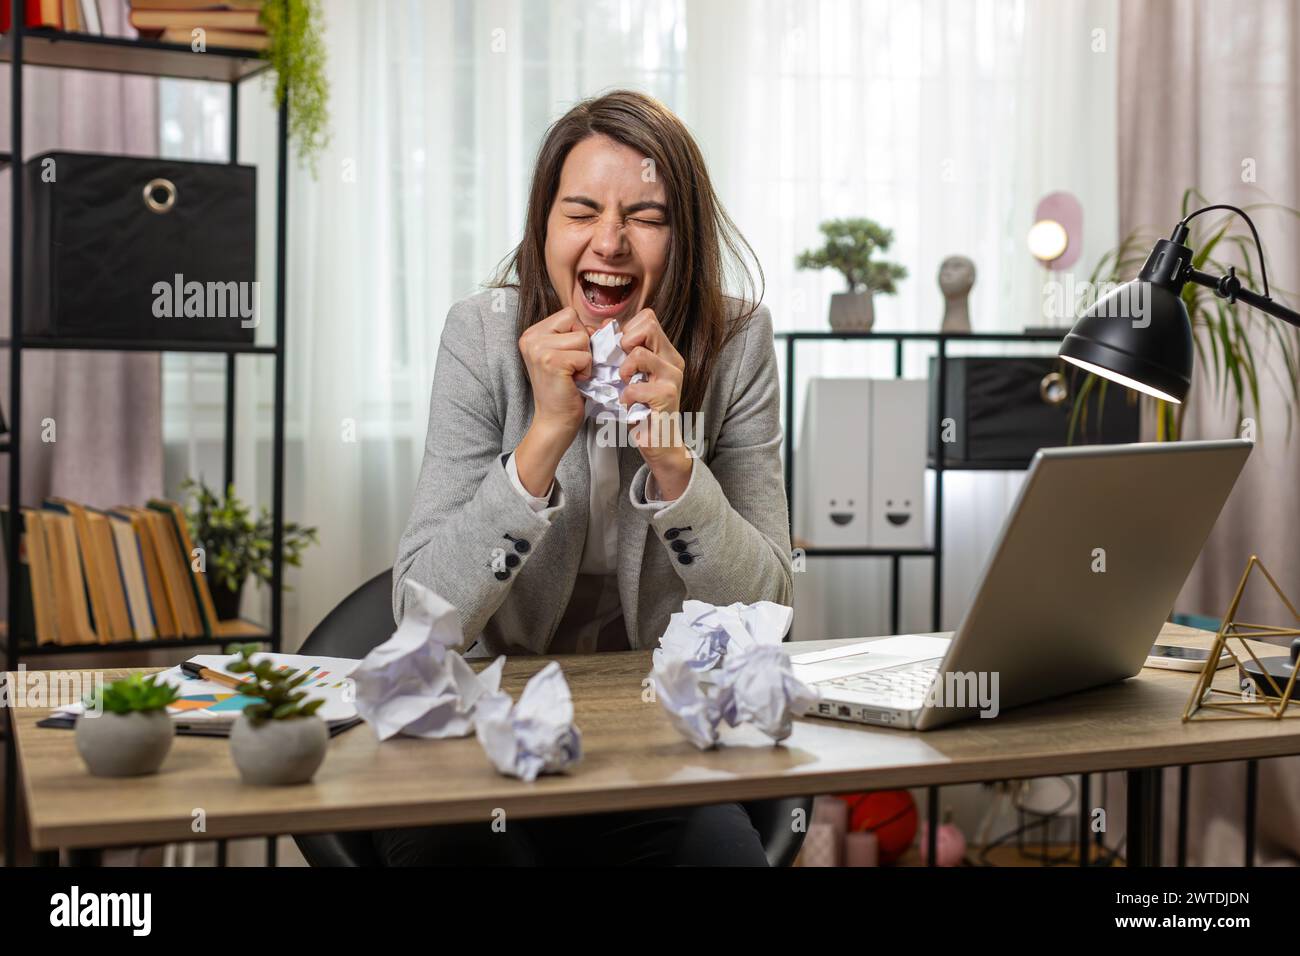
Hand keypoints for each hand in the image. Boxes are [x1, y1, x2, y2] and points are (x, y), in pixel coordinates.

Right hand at [515, 307, 591, 495]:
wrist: (555, 421)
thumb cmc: (565, 389)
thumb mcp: (570, 355)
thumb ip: (582, 334)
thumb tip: (608, 322)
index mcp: (532, 333)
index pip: (569, 315)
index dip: (578, 335)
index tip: (570, 358)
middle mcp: (530, 338)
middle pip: (575, 321)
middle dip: (582, 345)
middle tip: (571, 367)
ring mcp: (538, 349)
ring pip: (582, 338)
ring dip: (585, 359)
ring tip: (572, 375)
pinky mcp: (551, 361)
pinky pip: (585, 355)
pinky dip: (586, 370)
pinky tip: (574, 382)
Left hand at [618, 308, 692, 497]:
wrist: (659, 443)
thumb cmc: (643, 410)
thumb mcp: (632, 376)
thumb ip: (623, 352)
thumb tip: (602, 326)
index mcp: (665, 352)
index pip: (647, 318)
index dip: (627, 330)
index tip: (618, 351)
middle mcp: (673, 360)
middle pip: (648, 325)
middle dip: (624, 342)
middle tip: (620, 365)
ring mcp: (672, 378)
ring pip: (640, 353)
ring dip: (623, 370)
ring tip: (623, 385)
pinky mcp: (667, 396)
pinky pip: (636, 386)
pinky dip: (626, 396)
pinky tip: (627, 405)